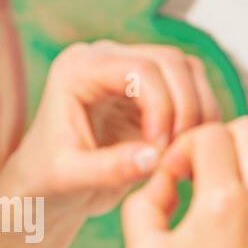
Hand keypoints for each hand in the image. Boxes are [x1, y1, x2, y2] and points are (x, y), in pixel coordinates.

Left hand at [0, 40, 220, 226]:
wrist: (48, 187)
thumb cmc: (50, 180)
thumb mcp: (71, 178)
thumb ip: (110, 168)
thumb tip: (155, 155)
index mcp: (78, 69)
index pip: (141, 69)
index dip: (163, 107)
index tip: (160, 151)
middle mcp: (106, 59)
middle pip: (172, 62)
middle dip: (186, 109)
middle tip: (180, 153)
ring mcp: (131, 72)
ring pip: (189, 72)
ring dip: (199, 112)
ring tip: (185, 153)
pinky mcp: (150, 92)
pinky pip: (191, 91)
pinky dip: (200, 119)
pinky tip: (187, 151)